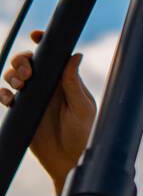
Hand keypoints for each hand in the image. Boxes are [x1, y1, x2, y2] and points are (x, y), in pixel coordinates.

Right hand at [0, 31, 95, 193]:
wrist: (68, 160)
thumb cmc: (82, 133)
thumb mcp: (82, 108)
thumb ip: (74, 83)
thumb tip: (76, 54)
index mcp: (64, 79)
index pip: (53, 55)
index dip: (43, 41)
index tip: (35, 35)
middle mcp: (48, 84)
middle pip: (28, 61)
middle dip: (22, 59)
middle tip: (27, 72)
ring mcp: (34, 96)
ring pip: (14, 75)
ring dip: (12, 74)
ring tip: (20, 84)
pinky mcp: (22, 110)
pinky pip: (6, 95)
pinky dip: (2, 93)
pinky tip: (8, 98)